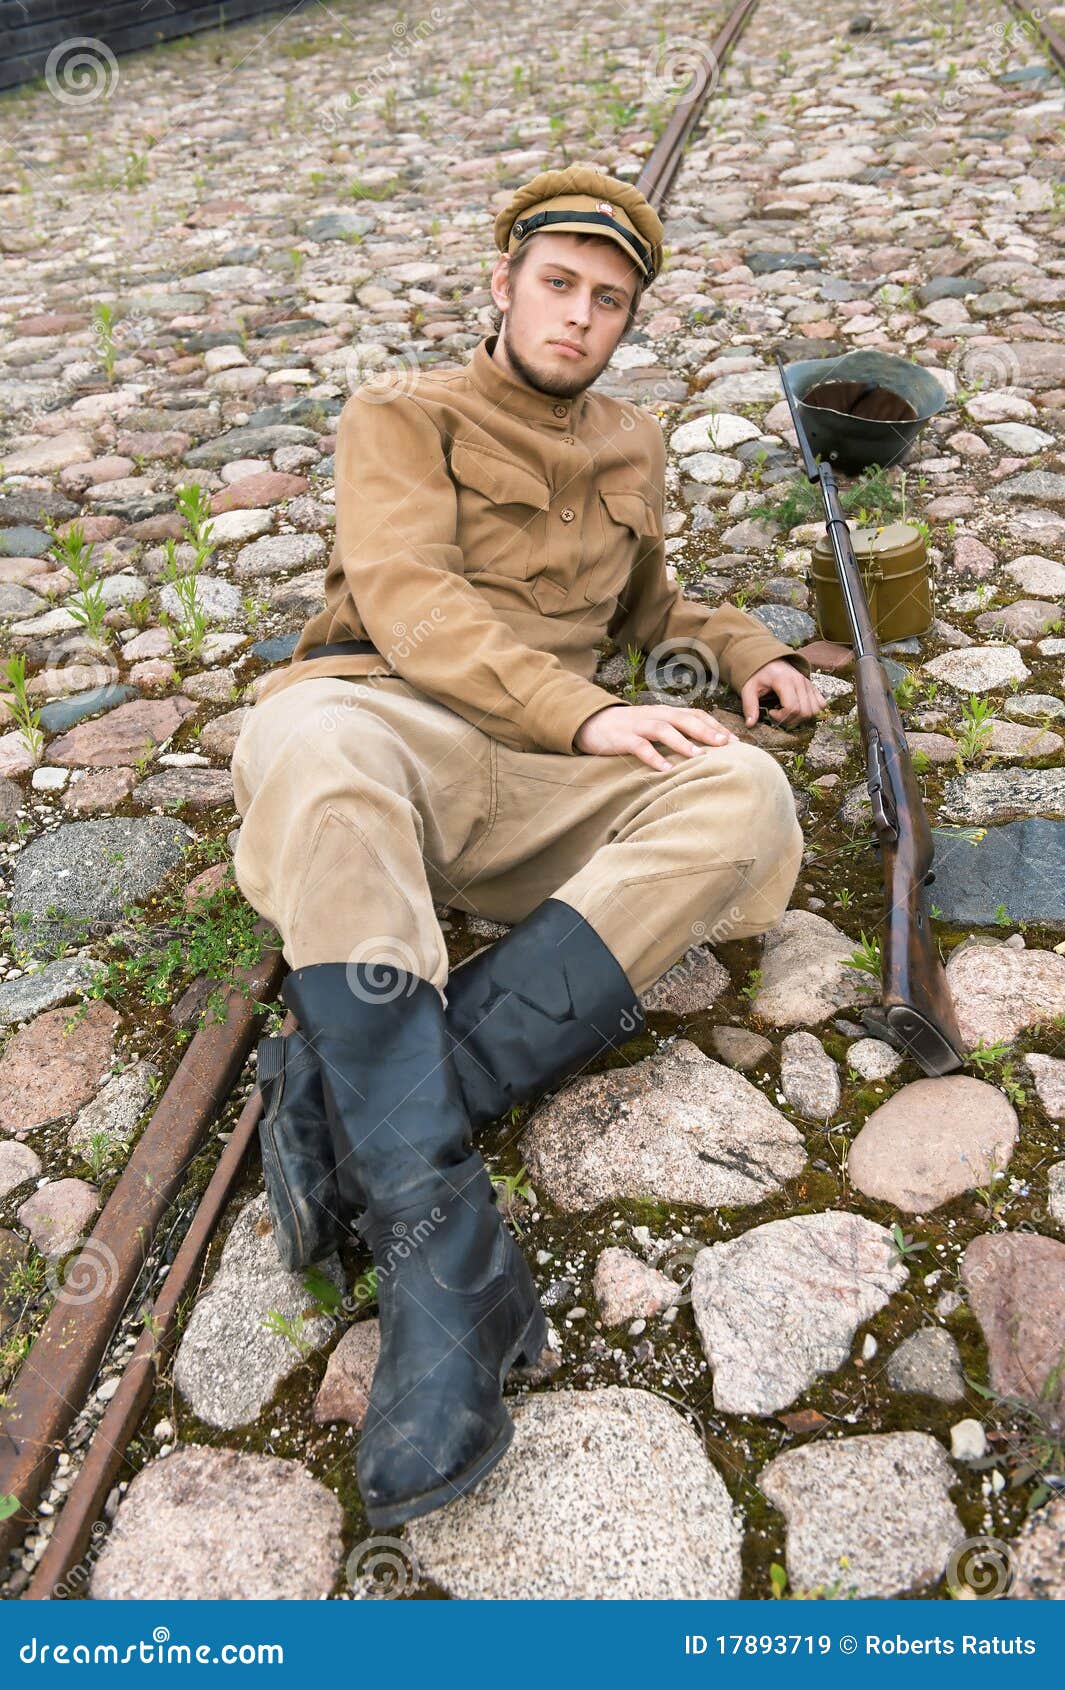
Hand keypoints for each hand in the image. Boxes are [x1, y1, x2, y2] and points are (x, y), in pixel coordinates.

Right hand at [573, 703, 738, 771]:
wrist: (591, 722)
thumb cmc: (628, 728)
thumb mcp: (653, 726)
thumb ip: (674, 732)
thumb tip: (702, 748)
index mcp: (665, 712)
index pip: (696, 715)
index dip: (715, 726)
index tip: (735, 741)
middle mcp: (655, 715)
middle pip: (684, 719)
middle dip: (706, 731)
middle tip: (726, 744)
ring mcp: (638, 726)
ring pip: (664, 729)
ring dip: (682, 742)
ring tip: (699, 755)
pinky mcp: (622, 738)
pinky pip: (640, 747)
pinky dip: (653, 757)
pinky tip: (665, 769)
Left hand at [740, 660, 827, 728]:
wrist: (768, 659)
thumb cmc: (758, 674)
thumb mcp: (748, 688)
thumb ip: (749, 706)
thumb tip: (750, 725)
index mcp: (784, 681)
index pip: (792, 708)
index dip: (781, 717)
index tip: (770, 712)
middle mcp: (800, 681)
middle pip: (804, 712)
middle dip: (790, 720)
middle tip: (778, 715)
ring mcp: (808, 684)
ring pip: (814, 711)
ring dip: (801, 718)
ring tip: (787, 712)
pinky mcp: (813, 686)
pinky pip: (821, 704)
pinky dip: (811, 711)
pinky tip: (797, 708)